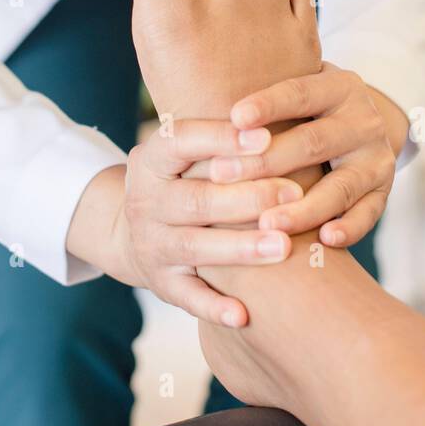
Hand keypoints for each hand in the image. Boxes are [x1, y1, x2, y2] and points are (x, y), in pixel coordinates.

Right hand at [112, 117, 308, 326]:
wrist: (130, 228)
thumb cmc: (183, 176)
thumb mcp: (186, 150)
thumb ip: (221, 137)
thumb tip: (279, 110)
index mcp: (152, 158)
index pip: (184, 142)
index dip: (223, 140)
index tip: (267, 136)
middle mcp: (145, 200)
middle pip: (197, 200)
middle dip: (247, 197)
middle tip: (295, 194)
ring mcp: (151, 243)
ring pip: (197, 248)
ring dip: (241, 249)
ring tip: (284, 247)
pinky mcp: (160, 282)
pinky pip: (189, 297)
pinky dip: (215, 308)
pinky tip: (244, 315)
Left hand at [228, 63, 403, 246]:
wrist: (362, 128)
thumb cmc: (307, 112)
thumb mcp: (298, 95)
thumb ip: (266, 101)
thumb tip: (200, 103)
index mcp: (339, 87)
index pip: (300, 93)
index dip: (268, 105)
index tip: (233, 117)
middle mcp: (363, 121)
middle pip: (314, 142)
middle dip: (266, 161)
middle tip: (221, 176)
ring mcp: (377, 159)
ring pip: (341, 186)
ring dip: (304, 207)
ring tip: (267, 223)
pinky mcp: (383, 193)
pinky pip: (369, 214)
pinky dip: (349, 228)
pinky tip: (324, 240)